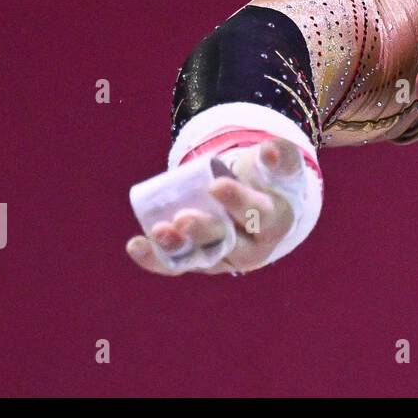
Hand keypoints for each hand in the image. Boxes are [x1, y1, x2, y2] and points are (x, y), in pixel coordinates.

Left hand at [125, 138, 302, 274]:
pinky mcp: (200, 261)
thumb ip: (280, 154)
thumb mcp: (282, 164)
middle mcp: (251, 247)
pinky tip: (136, 245)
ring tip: (157, 232)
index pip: (259, 215)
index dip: (238, 201)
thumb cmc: (270, 179)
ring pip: (199, 258)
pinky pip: (177, 264)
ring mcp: (223, 257)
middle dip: (203, 230)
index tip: (215, 185)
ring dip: (176, 248)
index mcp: (275, 222)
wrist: (260, 202)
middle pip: (228, 243)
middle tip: (182, 218)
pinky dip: (155, 258)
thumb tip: (269, 152)